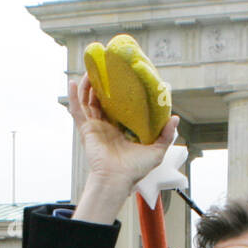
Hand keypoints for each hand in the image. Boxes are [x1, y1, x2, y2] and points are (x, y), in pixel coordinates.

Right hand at [70, 75, 178, 225]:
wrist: (117, 179)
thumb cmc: (135, 170)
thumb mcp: (156, 150)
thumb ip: (165, 135)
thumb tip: (174, 118)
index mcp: (121, 129)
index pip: (120, 106)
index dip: (121, 92)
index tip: (125, 77)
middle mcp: (107, 126)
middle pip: (102, 99)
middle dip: (103, 84)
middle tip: (107, 68)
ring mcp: (95, 127)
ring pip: (88, 101)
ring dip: (88, 85)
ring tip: (92, 70)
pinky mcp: (87, 130)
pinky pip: (77, 111)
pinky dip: (74, 97)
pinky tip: (73, 83)